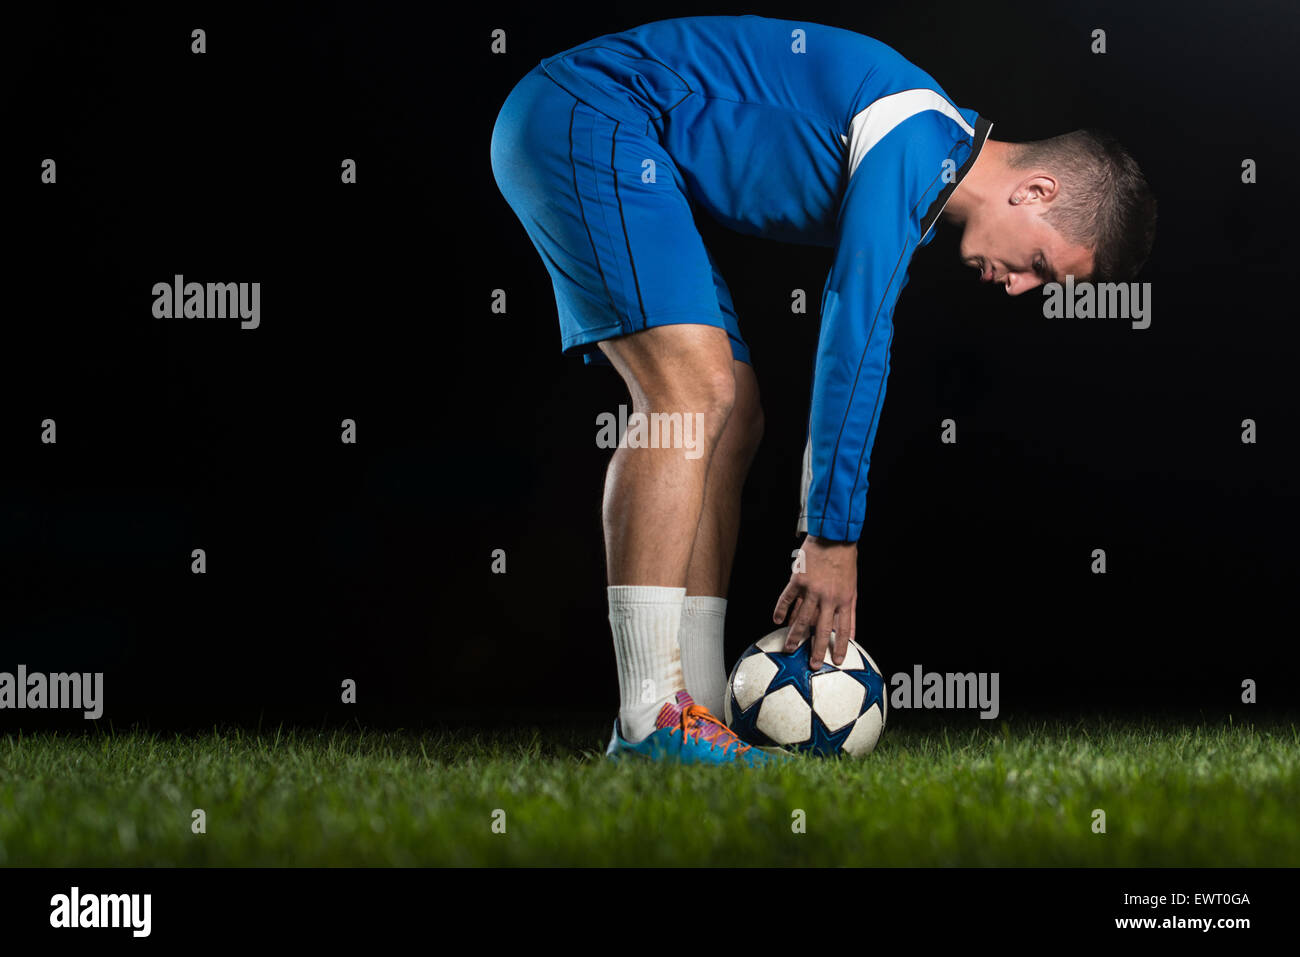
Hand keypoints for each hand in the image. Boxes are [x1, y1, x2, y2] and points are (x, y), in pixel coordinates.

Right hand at [772, 534, 857, 668]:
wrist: (834, 537)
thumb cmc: (845, 562)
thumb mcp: (853, 588)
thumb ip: (850, 611)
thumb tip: (851, 633)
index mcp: (845, 600)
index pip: (844, 629)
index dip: (840, 646)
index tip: (836, 661)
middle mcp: (829, 598)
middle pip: (822, 628)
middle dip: (817, 648)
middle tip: (813, 664)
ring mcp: (812, 589)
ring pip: (802, 617)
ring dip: (795, 634)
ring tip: (790, 648)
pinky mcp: (798, 580)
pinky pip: (787, 599)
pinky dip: (781, 610)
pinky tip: (776, 621)